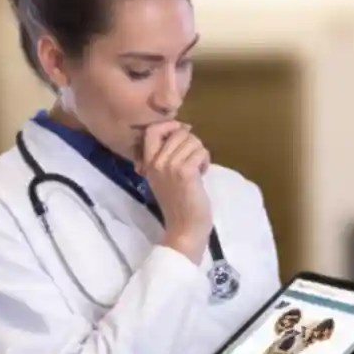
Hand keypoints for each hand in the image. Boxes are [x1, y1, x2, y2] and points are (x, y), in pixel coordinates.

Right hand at [137, 121, 210, 263]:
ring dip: (200, 153)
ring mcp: (169, 166)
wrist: (184, 228)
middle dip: (192, 143)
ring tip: (197, 169)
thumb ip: (166, 156)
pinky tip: (202, 174)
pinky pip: (201, 152)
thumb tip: (182, 130)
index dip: (169, 125)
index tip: (182, 133)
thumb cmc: (178, 204)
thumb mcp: (164, 177)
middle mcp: (156, 162)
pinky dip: (205, 161)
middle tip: (193, 162)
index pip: (151, 130)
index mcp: (148, 163)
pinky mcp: (185, 172)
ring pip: (192, 140)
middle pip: (179, 132)